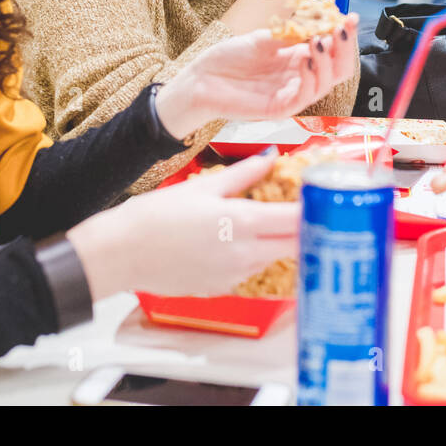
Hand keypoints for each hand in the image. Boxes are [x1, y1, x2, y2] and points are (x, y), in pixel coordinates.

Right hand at [67, 153, 298, 299]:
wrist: (120, 254)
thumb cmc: (154, 218)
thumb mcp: (202, 186)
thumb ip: (244, 173)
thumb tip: (271, 157)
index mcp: (243, 222)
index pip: (299, 219)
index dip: (317, 207)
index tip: (325, 194)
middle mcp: (246, 254)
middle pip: (297, 243)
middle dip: (308, 227)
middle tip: (310, 208)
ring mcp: (236, 275)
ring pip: (276, 258)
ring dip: (281, 241)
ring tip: (274, 220)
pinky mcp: (223, 288)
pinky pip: (253, 271)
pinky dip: (257, 255)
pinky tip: (241, 240)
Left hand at [156, 15, 360, 136]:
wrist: (201, 79)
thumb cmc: (229, 59)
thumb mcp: (263, 38)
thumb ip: (290, 33)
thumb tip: (320, 20)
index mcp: (300, 59)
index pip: (333, 50)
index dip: (344, 35)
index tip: (350, 16)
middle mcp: (301, 78)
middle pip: (338, 70)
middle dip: (344, 48)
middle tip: (342, 29)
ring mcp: (292, 95)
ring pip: (325, 83)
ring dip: (327, 61)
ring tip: (321, 40)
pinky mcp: (279, 109)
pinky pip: (303, 97)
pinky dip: (310, 79)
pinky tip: (306, 60)